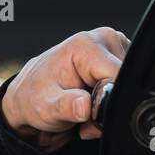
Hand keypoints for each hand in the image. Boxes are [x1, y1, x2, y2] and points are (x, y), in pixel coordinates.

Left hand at [0, 27, 130, 149]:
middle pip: (125, 81)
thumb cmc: (34, 100)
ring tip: (84, 106)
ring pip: (126, 84)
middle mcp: (102, 40)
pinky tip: (91, 99)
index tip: (88, 114)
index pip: (119, 78)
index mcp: (86, 45)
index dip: (108, 102)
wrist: (28, 99)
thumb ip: (66, 107)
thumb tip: (85, 106)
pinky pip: (124, 83)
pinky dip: (111, 98)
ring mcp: (111, 47)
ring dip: (109, 103)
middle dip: (108, 104)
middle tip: (84, 114)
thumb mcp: (45, 108)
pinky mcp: (116, 57)